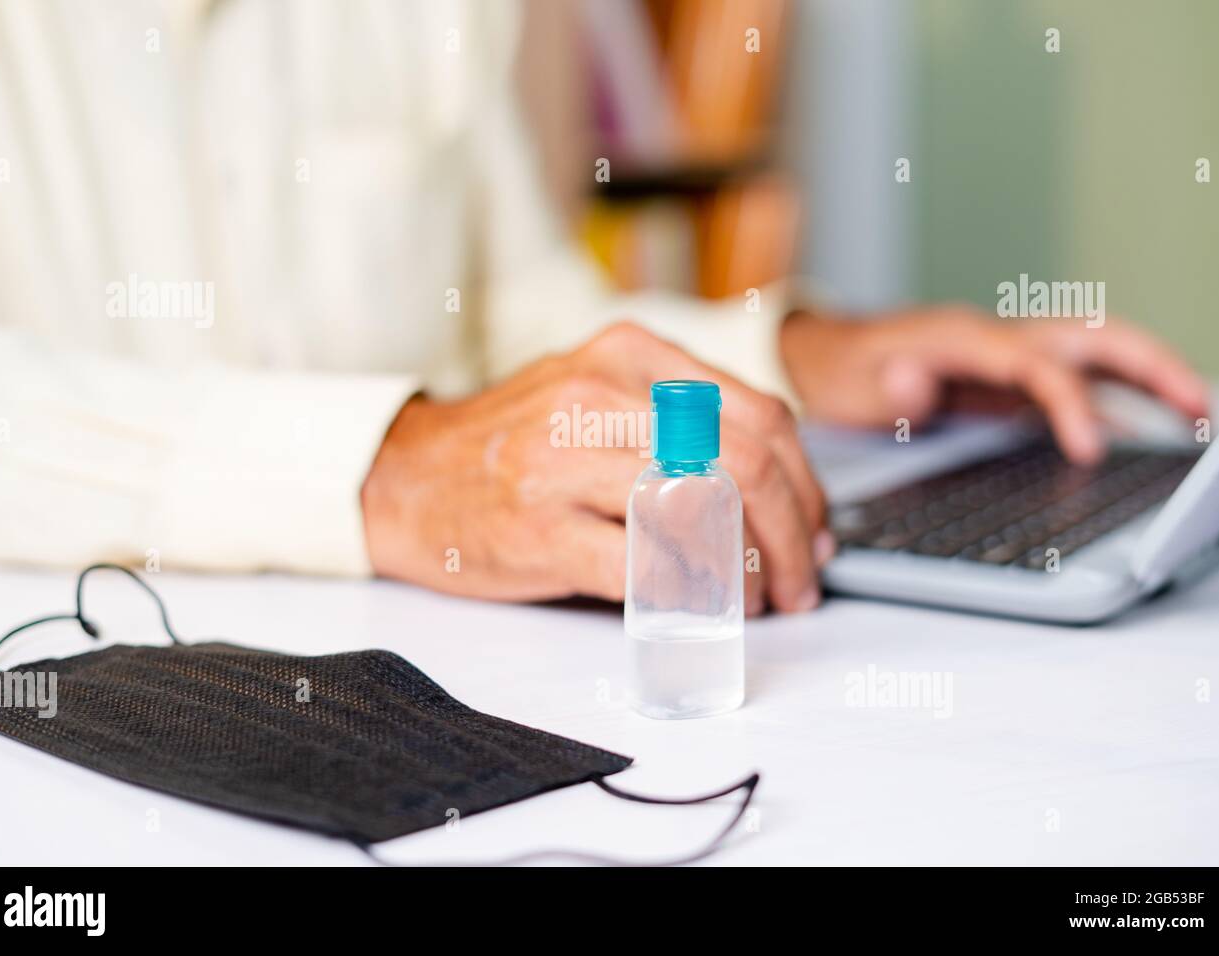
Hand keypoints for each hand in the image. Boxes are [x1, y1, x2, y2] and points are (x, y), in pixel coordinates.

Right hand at [361, 323, 828, 613]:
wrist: (404, 478)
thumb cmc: (513, 446)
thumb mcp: (596, 396)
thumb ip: (679, 422)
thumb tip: (779, 489)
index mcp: (628, 356)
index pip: (760, 415)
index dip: (806, 485)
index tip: (814, 529)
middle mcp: (599, 398)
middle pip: (745, 463)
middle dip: (793, 534)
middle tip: (800, 578)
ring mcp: (565, 464)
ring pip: (705, 512)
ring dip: (751, 572)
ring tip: (758, 598)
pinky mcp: (541, 532)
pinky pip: (646, 569)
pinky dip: (692, 597)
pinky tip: (703, 609)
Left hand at [780, 305, 1208, 462]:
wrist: (821, 357)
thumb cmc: (839, 372)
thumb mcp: (849, 384)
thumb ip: (887, 386)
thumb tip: (914, 380)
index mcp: (964, 339)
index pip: (1037, 365)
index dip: (1070, 404)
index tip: (1093, 451)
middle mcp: (996, 339)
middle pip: (1091, 339)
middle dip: (1151, 366)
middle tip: (1199, 407)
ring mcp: (1007, 359)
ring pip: (1095, 358)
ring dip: (1149, 379)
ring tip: (1198, 416)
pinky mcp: (1007, 383)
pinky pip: (1073, 387)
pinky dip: (1113, 405)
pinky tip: (1144, 434)